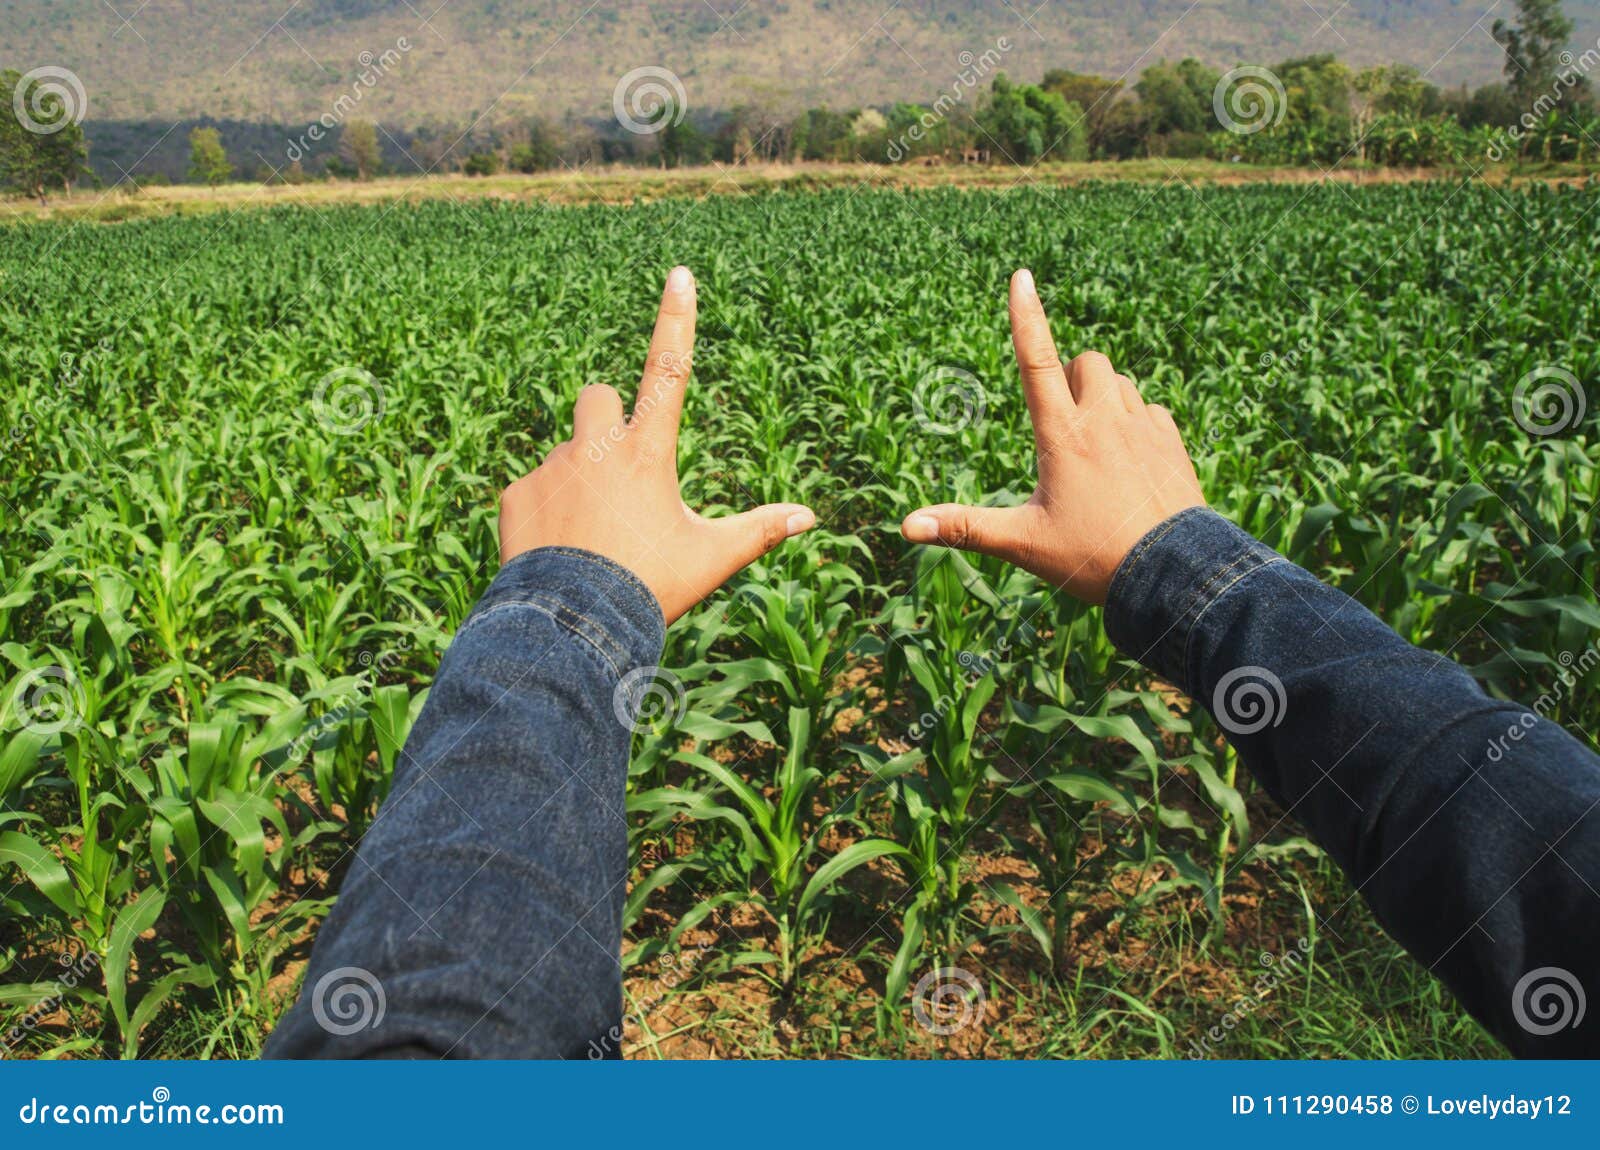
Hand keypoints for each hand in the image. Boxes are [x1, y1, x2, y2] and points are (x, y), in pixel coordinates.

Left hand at [499, 266, 815, 623]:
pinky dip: (545, 513)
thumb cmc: (649, 587)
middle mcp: (596, 447)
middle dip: (606, 420)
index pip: (669, 370)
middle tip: (615, 473)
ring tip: (588, 537)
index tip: (678, 274)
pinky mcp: (516, 494)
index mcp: (647, 451)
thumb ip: (759, 530)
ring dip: (576, 476)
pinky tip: (556, 552)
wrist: (573, 624)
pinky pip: (532, 489)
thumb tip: (810, 518)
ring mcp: (552, 468)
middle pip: (598, 396)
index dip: (676, 319)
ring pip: (565, 451)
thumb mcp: (710, 559)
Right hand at [900, 269, 1204, 604]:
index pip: (1036, 360)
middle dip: (1072, 377)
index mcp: (1062, 434)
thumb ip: (966, 527)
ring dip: (1103, 397)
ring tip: (1096, 447)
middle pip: (1087, 361)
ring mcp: (1143, 426)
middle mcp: (1104, 419)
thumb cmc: (1094, 558)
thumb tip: (906, 527)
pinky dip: (1137, 421)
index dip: (1026, 315)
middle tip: (1064, 423)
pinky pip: (1152, 409)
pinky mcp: (1172, 441)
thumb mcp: (1024, 543)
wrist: (1174, 575)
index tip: (1021, 277)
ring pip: (1120, 382)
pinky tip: (1130, 459)